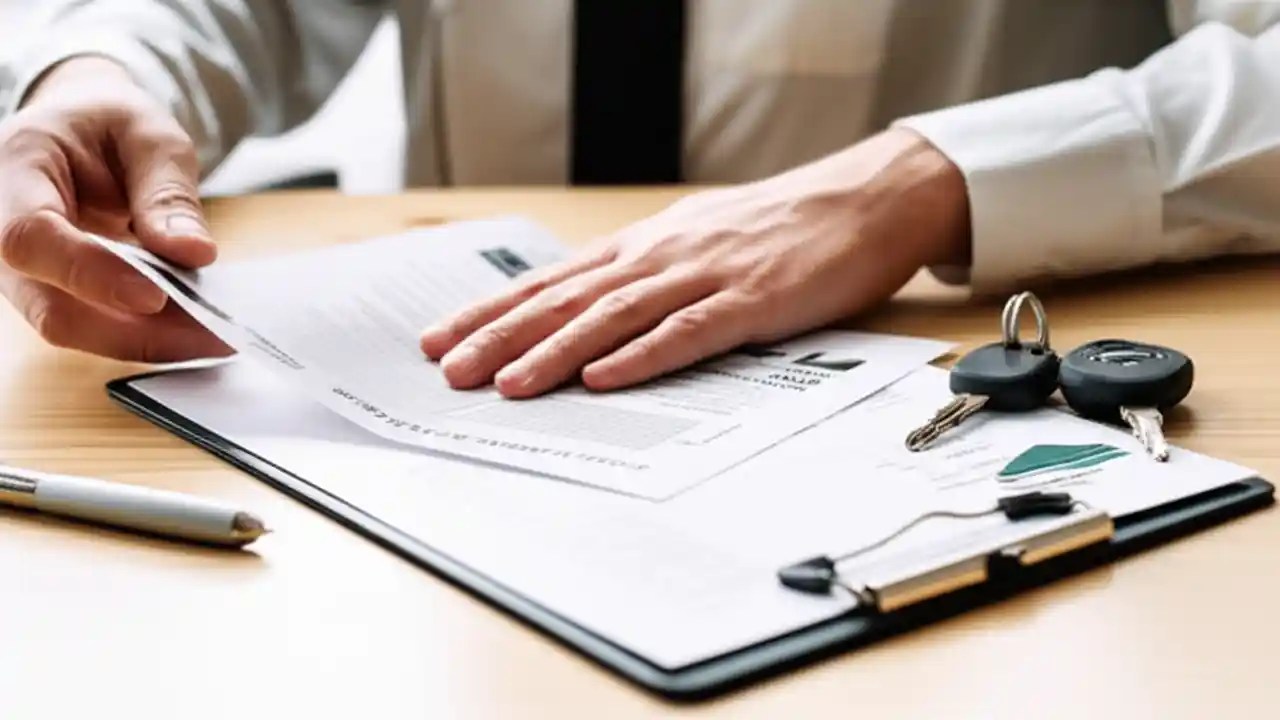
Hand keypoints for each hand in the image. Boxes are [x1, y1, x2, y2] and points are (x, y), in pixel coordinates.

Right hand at [0, 56, 228, 360]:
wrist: (81, 125)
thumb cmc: (109, 123)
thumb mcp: (150, 136)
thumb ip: (167, 193)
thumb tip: (194, 254)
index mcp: (15, 169)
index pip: (31, 237)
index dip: (91, 274)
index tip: (157, 296)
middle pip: (48, 304)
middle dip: (134, 330)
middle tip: (213, 334)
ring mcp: (19, 269)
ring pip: (69, 326)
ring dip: (144, 341)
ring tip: (212, 336)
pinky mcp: (50, 291)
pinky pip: (90, 326)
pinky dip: (141, 334)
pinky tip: (191, 330)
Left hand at [421, 128, 970, 396]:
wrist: (859, 201)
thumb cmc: (776, 227)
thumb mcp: (694, 239)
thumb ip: (644, 273)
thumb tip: (590, 307)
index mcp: (643, 247)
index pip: (552, 283)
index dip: (493, 312)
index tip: (442, 337)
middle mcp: (659, 256)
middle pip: (566, 300)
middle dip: (502, 337)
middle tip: (450, 370)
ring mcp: (702, 276)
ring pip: (613, 318)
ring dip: (556, 353)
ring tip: (509, 385)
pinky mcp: (749, 302)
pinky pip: (687, 332)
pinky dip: (642, 357)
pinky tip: (605, 378)